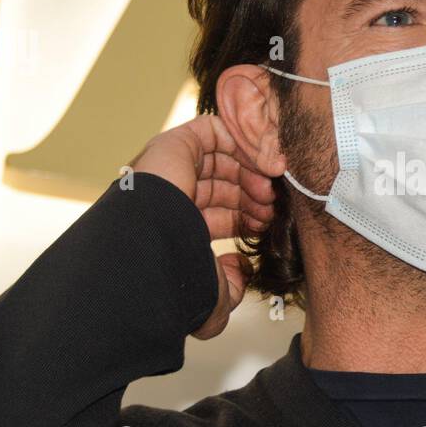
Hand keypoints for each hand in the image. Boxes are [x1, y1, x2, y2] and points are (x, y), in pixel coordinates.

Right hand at [131, 113, 275, 338]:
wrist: (154, 252)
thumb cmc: (180, 280)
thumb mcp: (215, 297)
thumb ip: (232, 285)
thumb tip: (239, 265)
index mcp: (180, 229)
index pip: (221, 214)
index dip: (248, 217)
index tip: (266, 226)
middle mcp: (174, 197)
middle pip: (225, 185)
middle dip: (253, 195)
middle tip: (272, 207)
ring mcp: (172, 169)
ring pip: (222, 157)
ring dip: (251, 170)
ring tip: (268, 190)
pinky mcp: (174, 144)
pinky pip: (214, 130)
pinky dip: (242, 141)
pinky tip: (260, 164)